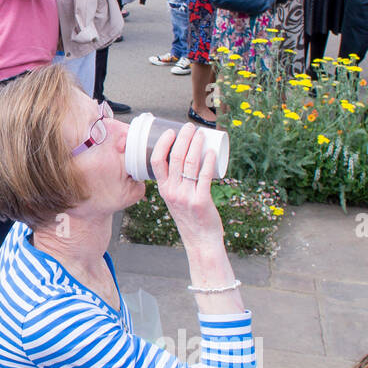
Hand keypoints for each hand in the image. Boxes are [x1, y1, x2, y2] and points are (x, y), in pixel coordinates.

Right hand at [148, 123, 222, 247]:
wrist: (200, 240)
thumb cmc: (189, 217)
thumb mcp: (174, 200)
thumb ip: (175, 184)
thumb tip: (185, 161)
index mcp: (163, 189)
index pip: (157, 161)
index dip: (163, 143)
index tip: (171, 131)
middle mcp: (172, 191)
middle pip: (175, 157)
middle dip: (183, 137)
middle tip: (190, 127)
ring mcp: (186, 196)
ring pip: (190, 163)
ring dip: (196, 144)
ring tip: (201, 134)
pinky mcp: (201, 200)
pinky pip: (204, 176)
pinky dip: (208, 160)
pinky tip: (211, 151)